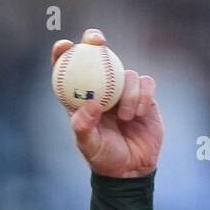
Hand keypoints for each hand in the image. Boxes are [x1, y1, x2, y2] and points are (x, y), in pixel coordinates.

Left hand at [52, 29, 162, 177]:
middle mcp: (101, 90)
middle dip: (94, 41)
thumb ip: (84, 126)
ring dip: (128, 94)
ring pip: (127, 74)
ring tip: (127, 118)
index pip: (68, 71)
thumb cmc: (104, 158)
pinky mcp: (144, 95)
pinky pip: (146, 83)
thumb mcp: (89, 146)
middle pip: (97, 56)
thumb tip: (90, 102)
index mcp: (80, 100)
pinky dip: (144, 96)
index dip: (63, 54)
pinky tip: (140, 114)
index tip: (63, 45)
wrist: (131, 169)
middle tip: (97, 41)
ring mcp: (123, 91)